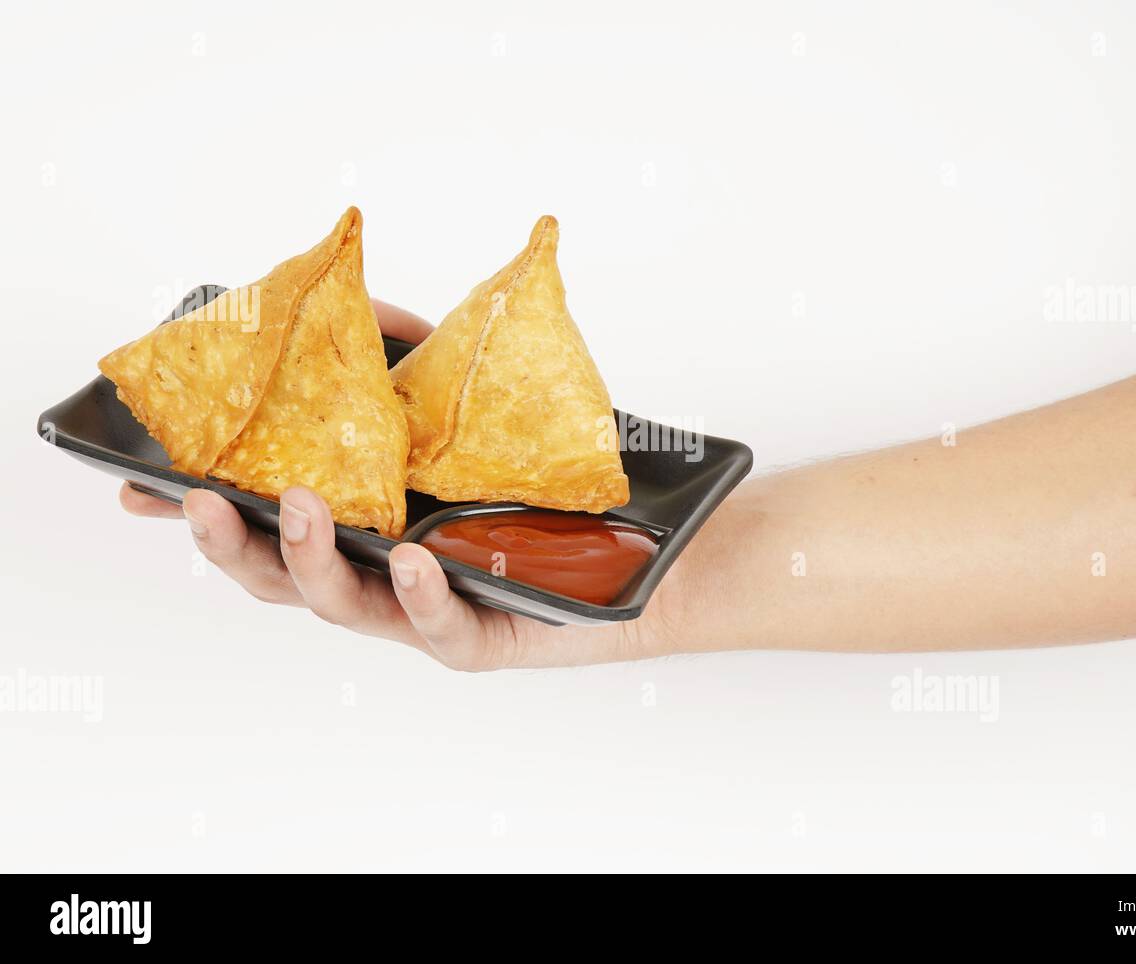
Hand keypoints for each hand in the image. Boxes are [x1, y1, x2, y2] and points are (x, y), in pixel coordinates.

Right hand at [120, 300, 667, 669]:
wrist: (628, 549)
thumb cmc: (538, 486)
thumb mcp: (465, 412)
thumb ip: (410, 363)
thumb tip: (362, 306)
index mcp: (360, 528)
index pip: (265, 523)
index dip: (201, 511)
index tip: (138, 486)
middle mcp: (375, 575)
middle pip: (280, 575)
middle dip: (235, 543)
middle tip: (205, 501)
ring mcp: (420, 612)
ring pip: (343, 607)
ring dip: (313, 562)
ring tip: (304, 511)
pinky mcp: (477, 637)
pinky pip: (438, 627)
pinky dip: (417, 598)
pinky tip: (408, 562)